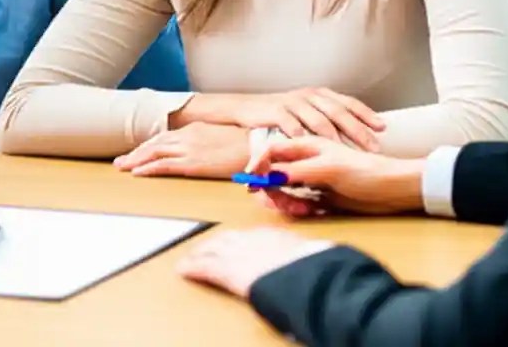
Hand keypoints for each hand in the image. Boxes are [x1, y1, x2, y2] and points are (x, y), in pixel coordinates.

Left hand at [112, 123, 249, 177]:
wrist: (256, 145)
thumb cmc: (245, 143)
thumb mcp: (221, 136)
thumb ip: (207, 141)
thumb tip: (203, 150)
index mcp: (194, 129)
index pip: (165, 137)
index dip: (149, 146)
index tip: (138, 153)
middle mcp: (187, 136)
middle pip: (154, 144)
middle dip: (136, 153)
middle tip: (121, 161)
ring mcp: (189, 149)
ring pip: (154, 153)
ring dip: (136, 160)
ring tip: (122, 167)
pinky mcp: (192, 163)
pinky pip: (164, 166)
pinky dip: (148, 169)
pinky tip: (137, 173)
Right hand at [173, 89, 385, 150]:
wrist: (245, 109)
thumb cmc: (279, 115)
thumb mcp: (305, 113)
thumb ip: (326, 119)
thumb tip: (356, 135)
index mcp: (319, 95)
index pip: (348, 103)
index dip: (366, 115)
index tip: (383, 128)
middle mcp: (308, 95)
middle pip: (337, 112)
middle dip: (356, 130)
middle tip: (372, 145)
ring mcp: (291, 102)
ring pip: (317, 118)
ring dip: (333, 135)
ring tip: (344, 149)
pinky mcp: (274, 111)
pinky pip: (290, 122)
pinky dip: (299, 133)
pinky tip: (308, 145)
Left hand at [177, 228, 333, 297]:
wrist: (309, 273)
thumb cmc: (319, 267)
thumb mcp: (317, 256)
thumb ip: (311, 256)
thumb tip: (324, 260)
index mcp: (276, 234)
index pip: (253, 234)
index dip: (242, 239)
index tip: (237, 242)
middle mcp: (253, 239)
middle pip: (228, 238)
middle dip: (216, 243)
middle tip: (206, 247)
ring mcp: (239, 252)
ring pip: (212, 250)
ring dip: (201, 254)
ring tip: (191, 257)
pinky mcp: (227, 270)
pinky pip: (203, 267)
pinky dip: (192, 268)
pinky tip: (183, 270)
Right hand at [248, 137, 424, 215]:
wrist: (394, 189)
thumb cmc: (367, 172)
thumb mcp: (329, 170)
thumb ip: (297, 171)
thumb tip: (269, 176)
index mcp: (307, 145)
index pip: (271, 151)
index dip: (258, 164)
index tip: (252, 182)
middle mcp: (306, 160)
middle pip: (273, 173)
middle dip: (273, 190)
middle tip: (281, 204)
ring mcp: (312, 177)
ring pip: (284, 190)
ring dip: (287, 201)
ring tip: (304, 209)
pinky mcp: (319, 194)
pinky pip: (297, 201)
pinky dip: (298, 208)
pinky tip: (310, 211)